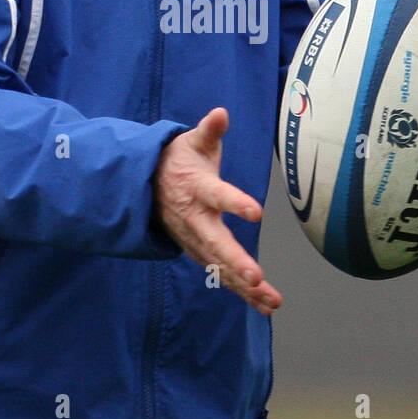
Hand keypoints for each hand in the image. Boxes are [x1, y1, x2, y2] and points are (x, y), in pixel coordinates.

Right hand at [153, 107, 282, 313]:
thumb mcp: (191, 141)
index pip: (218, 195)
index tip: (256, 211)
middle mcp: (194, 218)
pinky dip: (243, 293)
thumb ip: (209, 130)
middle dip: (236, 262)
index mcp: (197, 188)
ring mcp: (194, 239)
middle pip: (215, 242)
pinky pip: (221, 275)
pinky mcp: (198, 252)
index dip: (236, 202)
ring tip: (272, 300)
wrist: (144, 185)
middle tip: (257, 277)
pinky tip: (266, 305)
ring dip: (245, 286)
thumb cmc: (179, 160)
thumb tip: (220, 113)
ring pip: (220, 266)